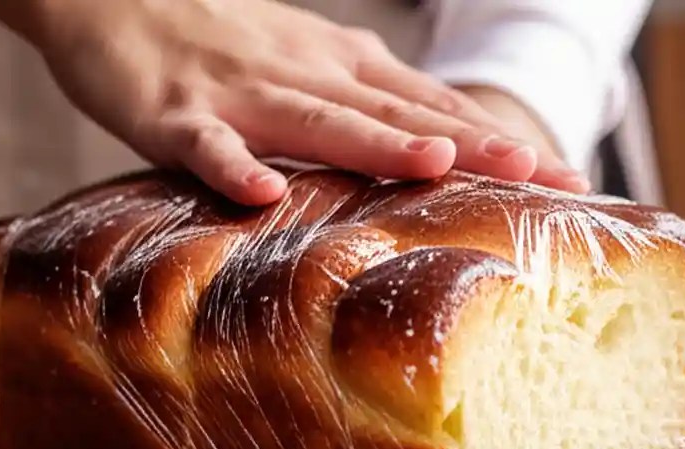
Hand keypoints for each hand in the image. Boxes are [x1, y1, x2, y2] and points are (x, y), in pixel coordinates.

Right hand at [0, 0, 588, 204]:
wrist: (117, 1)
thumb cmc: (225, 44)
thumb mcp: (314, 64)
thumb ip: (372, 107)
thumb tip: (444, 154)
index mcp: (348, 67)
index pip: (437, 108)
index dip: (500, 141)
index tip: (567, 174)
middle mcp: (311, 75)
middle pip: (401, 114)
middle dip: (475, 146)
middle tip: (542, 173)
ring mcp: (246, 94)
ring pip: (322, 120)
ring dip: (379, 143)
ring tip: (436, 167)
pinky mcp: (177, 115)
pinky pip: (207, 146)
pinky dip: (233, 166)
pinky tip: (260, 193)